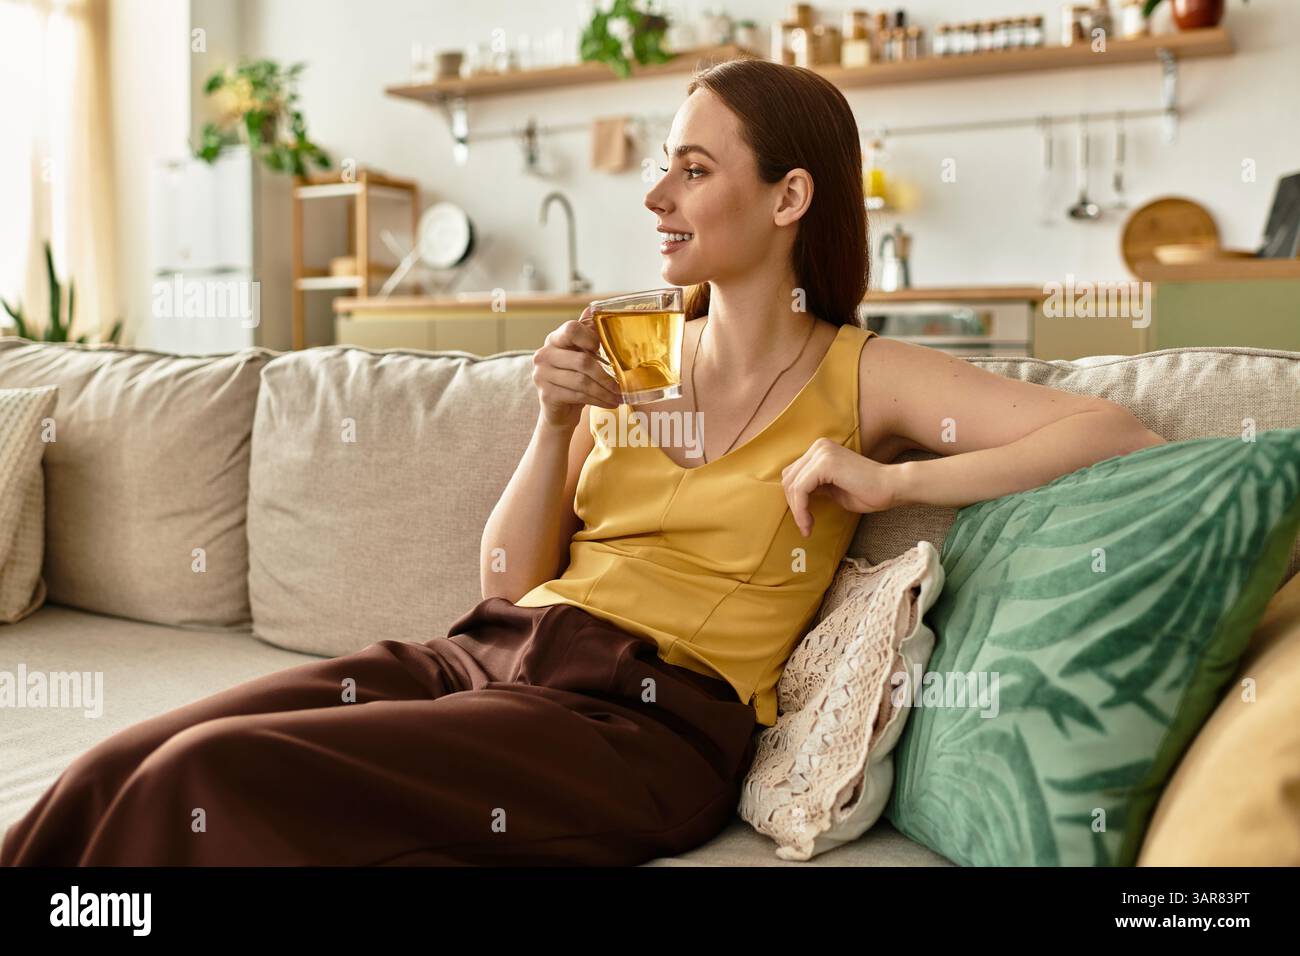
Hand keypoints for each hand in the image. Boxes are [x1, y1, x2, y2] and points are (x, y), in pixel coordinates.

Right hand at [532, 305, 622, 430]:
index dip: (590, 338)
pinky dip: (597, 400)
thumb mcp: (581, 355)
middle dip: (606, 376)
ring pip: (582, 381)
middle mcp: (544, 354)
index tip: (604, 352)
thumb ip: (586, 334)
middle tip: (621, 386)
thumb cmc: (574, 378)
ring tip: (618, 397)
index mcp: (554, 339)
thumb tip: (594, 308)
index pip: (572, 329)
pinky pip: (577, 395)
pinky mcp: (546, 394)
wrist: (559, 410)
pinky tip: (608, 403)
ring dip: (604, 391)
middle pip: (582, 360)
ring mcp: (542, 374)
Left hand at [781, 438, 903, 536]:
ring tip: (807, 527)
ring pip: (792, 485)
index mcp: (821, 450)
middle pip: (788, 478)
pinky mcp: (825, 464)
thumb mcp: (833, 489)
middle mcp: (819, 447)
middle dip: (793, 505)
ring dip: (797, 510)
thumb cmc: (868, 492)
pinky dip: (801, 509)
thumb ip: (814, 487)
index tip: (804, 519)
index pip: (793, 474)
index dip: (794, 499)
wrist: (892, 487)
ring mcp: (821, 453)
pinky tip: (809, 523)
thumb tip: (793, 497)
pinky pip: (801, 489)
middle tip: (804, 525)